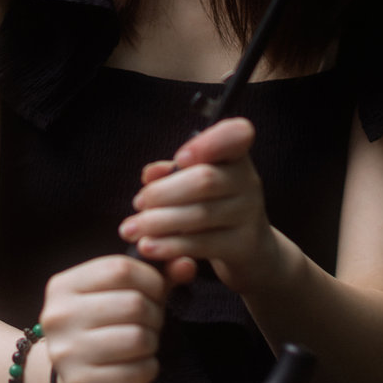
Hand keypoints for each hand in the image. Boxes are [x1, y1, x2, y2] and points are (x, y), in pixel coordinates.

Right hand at [36, 253, 170, 382]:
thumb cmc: (105, 331)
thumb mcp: (122, 296)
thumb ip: (156, 277)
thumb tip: (187, 264)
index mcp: (62, 287)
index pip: (120, 268)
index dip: (151, 281)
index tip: (154, 295)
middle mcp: (58, 317)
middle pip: (133, 304)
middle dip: (155, 315)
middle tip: (149, 326)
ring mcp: (67, 353)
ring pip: (138, 338)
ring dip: (152, 343)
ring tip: (142, 346)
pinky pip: (139, 370)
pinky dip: (148, 370)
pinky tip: (136, 368)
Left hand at [117, 116, 281, 296]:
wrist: (249, 248)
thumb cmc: (213, 205)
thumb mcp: (193, 183)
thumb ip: (172, 173)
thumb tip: (150, 174)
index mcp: (235, 157)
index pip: (236, 134)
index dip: (208, 143)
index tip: (181, 158)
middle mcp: (248, 181)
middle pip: (205, 180)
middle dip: (162, 192)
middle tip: (138, 203)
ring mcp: (249, 215)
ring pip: (200, 214)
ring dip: (158, 222)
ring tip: (132, 229)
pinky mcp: (243, 246)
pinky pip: (202, 244)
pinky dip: (170, 245)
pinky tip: (148, 247)